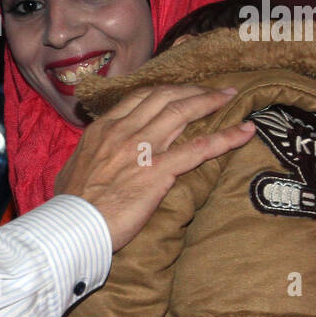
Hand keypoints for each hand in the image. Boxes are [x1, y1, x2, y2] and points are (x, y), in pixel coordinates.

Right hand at [53, 85, 254, 250]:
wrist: (72, 226)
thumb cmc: (70, 205)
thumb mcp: (74, 168)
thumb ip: (90, 155)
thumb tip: (94, 157)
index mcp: (102, 130)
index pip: (140, 97)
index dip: (165, 90)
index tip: (181, 91)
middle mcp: (123, 131)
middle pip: (165, 97)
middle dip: (192, 90)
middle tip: (213, 91)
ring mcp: (142, 148)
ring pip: (182, 112)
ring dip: (210, 101)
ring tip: (231, 97)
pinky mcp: (159, 171)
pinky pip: (199, 148)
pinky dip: (226, 137)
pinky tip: (245, 131)